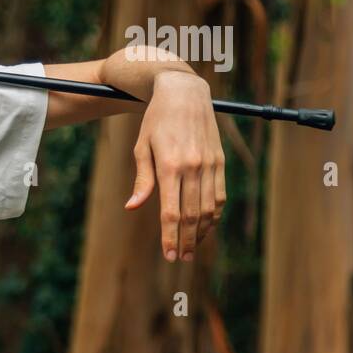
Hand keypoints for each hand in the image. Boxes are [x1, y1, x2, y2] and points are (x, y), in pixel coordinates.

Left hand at [124, 70, 225, 261]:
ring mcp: (209, 164)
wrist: (184, 93)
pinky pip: (219, 195)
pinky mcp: (219, 161)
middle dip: (185, 241)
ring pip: (208, 208)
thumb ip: (142, 180)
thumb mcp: (141, 148)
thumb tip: (132, 207)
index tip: (168, 254)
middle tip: (179, 258)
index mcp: (169, 165)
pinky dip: (213, 214)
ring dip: (201, 232)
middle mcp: (193, 166)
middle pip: (191, 215)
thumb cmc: (156, 121)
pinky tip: (205, 226)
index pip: (171, 211)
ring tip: (191, 247)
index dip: (170, 236)